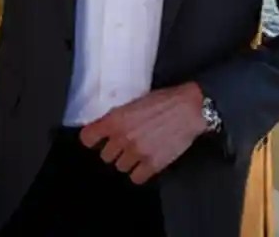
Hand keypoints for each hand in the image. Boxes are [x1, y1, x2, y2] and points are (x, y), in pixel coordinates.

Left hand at [78, 82, 208, 184]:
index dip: (92, 140)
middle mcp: (122, 137)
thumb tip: (108, 127)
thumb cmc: (165, 100)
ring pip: (120, 167)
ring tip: (140, 152)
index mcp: (115, 119)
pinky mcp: (152, 164)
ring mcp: (137, 152)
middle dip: (114, 151)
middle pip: (105, 156)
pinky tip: (147, 163)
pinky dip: (140, 173)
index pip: (88, 138)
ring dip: (128, 162)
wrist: (191, 108)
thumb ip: (119, 117)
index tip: (97, 141)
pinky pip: (136, 178)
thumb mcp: (135, 102)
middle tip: (126, 145)